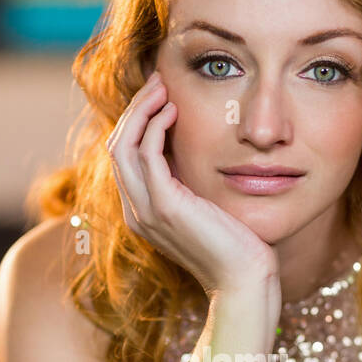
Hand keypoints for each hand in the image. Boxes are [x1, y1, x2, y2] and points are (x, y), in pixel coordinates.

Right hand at [105, 70, 279, 296]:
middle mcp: (137, 212)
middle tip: (159, 81)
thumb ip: (189, 181)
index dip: (137, 120)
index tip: (160, 94)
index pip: (124, 156)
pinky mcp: (166, 207)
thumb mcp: (205, 206)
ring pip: (123, 146)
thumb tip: (189, 146)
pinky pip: (145, 155)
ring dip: (141, 110)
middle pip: (116, 145)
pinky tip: (174, 111)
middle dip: (135, 108)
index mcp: (143, 212)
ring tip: (163, 88)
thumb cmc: (235, 246)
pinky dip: (154, 127)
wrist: (244, 280)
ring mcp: (147, 211)